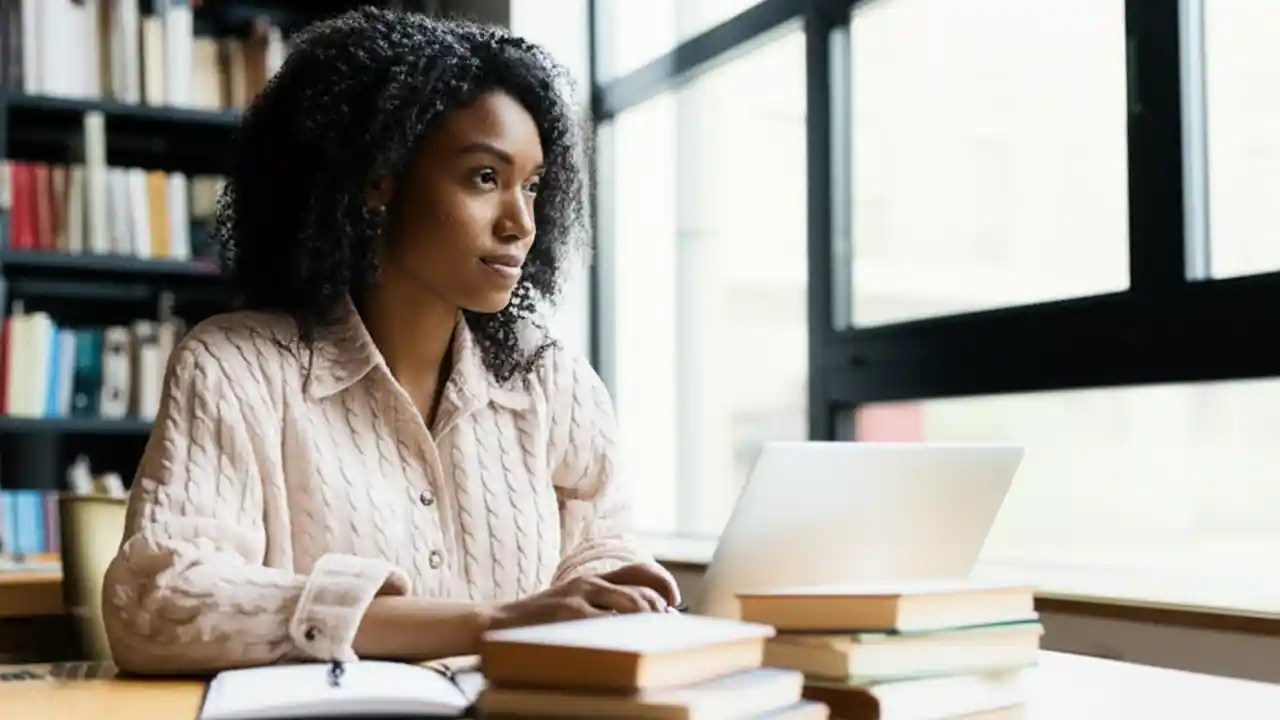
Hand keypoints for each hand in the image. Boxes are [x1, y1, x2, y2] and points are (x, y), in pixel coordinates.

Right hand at [487, 565, 678, 630]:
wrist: (499, 623)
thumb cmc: (541, 621)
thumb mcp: (573, 604)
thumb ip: (603, 606)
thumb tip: (646, 619)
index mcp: (593, 579)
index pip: (639, 571)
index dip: (663, 583)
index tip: (673, 602)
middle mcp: (589, 582)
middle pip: (641, 589)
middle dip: (660, 610)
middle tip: (666, 628)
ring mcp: (579, 597)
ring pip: (631, 602)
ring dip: (648, 619)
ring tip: (652, 636)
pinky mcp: (569, 614)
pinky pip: (608, 621)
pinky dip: (624, 631)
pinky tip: (627, 642)